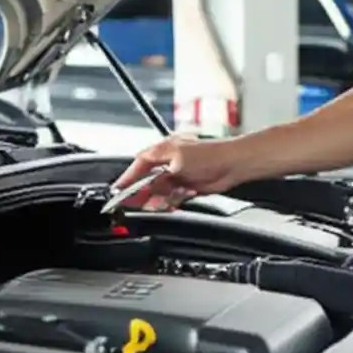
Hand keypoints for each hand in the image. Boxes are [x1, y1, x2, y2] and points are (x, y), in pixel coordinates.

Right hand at [111, 134, 240, 210]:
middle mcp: (170, 160)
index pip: (139, 164)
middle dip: (143, 192)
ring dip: (159, 198)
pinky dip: (171, 201)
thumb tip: (145, 187)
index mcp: (164, 149)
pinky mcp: (188, 186)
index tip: (119, 190)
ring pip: (160, 191)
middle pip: (147, 179)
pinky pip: (172, 197)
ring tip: (163, 201)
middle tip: (136, 202)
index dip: (128, 177)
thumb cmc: (210, 155)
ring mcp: (179, 173)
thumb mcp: (177, 164)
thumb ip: (158, 177)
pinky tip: (176, 200)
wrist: (233, 165)